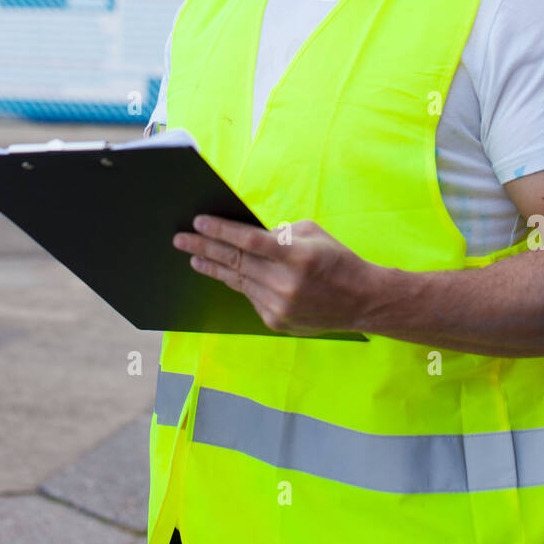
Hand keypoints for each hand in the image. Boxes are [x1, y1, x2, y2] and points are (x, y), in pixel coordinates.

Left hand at [172, 215, 371, 335]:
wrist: (362, 300)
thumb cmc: (338, 260)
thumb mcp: (313, 233)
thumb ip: (278, 233)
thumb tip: (246, 235)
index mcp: (296, 256)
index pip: (248, 241)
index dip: (220, 230)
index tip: (198, 221)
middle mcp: (284, 283)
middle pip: (235, 262)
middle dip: (204, 247)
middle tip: (180, 239)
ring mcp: (279, 306)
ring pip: (237, 281)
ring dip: (212, 267)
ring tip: (193, 256)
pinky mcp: (275, 321)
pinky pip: (249, 297)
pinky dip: (237, 283)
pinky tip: (222, 272)